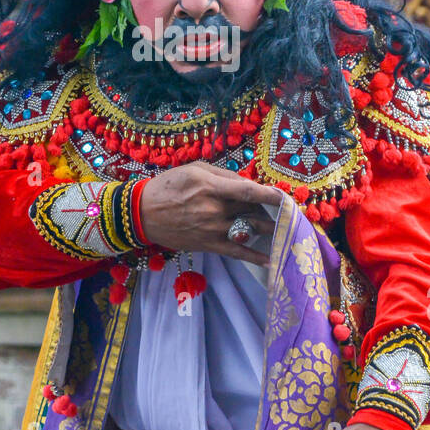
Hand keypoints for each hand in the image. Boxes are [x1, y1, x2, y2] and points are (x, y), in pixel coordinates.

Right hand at [139, 162, 282, 264]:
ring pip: (248, 230)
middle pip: (251, 210)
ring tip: (283, 228)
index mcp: (210, 187)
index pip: (248, 192)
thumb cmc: (167, 186)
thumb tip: (247, 183)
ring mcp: (212, 230)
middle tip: (284, 210)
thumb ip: (223, 174)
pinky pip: (236, 252)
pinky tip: (271, 260)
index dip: (270, 195)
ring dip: (268, 229)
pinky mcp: (208, 245)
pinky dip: (255, 257)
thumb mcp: (193, 169)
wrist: (142, 214)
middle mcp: (214, 210)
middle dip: (269, 210)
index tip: (286, 196)